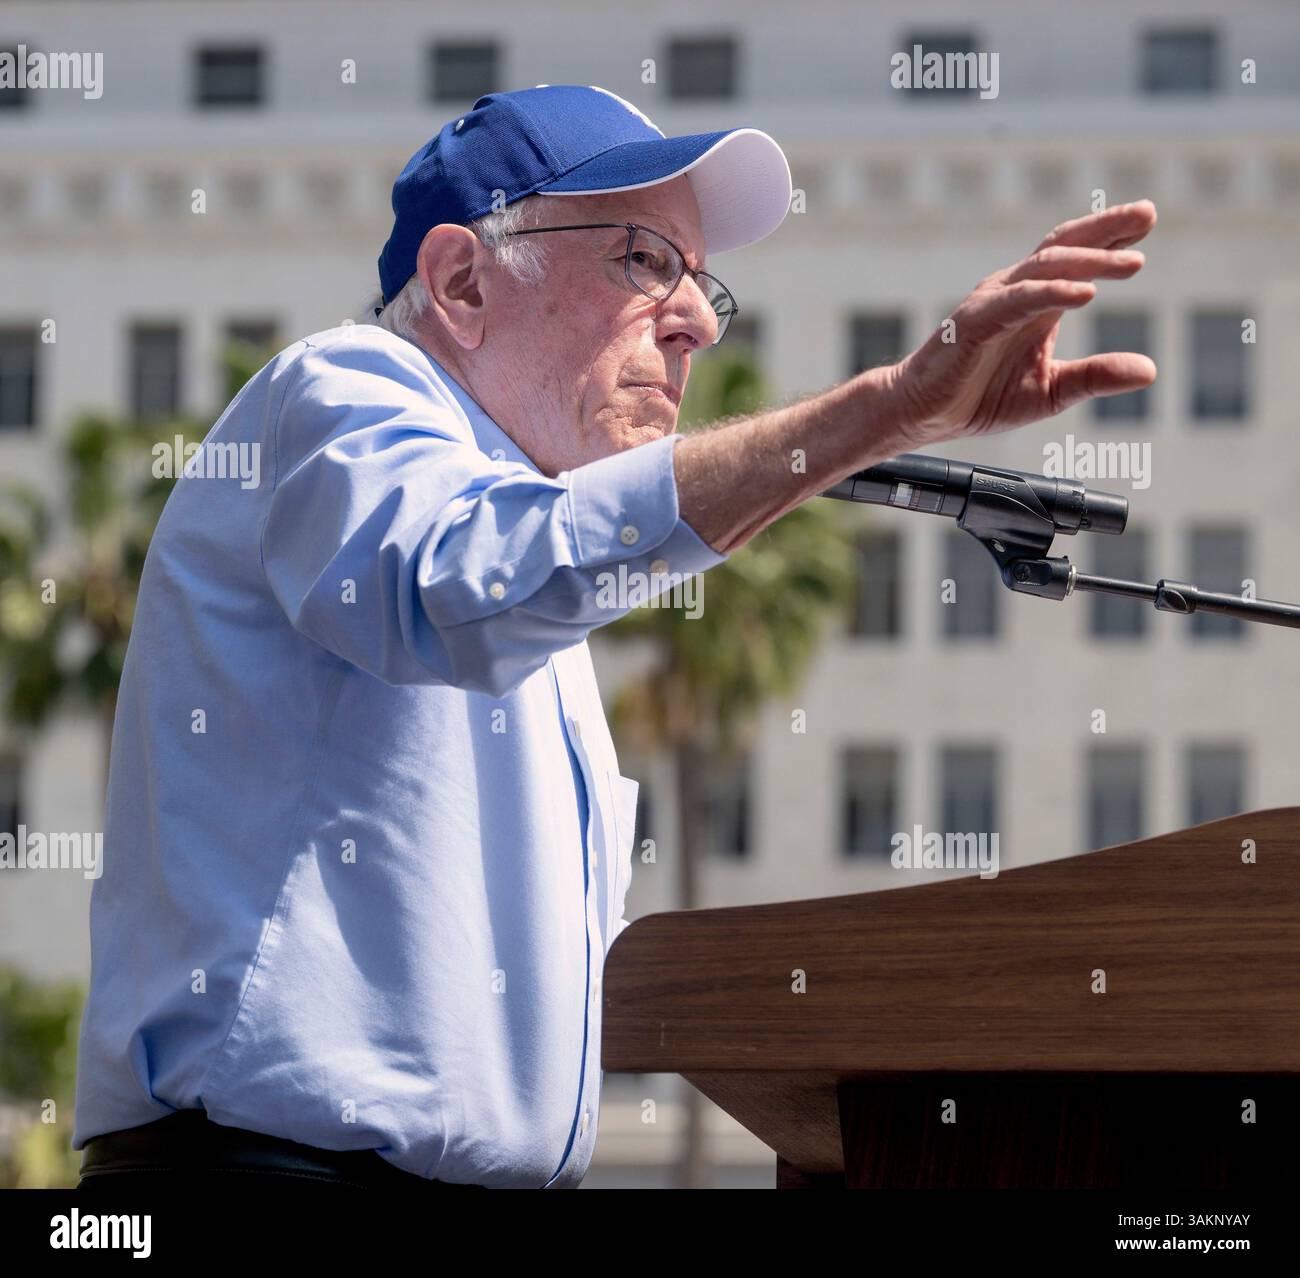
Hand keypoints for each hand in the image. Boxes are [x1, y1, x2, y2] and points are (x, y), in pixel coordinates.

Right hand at [889, 200, 1157, 449]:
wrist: (922, 414)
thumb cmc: (979, 398)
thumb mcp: (1052, 392)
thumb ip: (1097, 377)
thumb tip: (1151, 370)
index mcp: (1036, 304)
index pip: (1076, 260)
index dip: (1111, 240)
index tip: (1146, 221)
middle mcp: (1016, 292)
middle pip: (1064, 246)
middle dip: (1107, 228)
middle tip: (1148, 213)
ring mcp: (994, 302)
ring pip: (1047, 267)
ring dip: (1091, 261)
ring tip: (1133, 263)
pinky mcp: (976, 320)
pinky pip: (1021, 300)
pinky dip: (1054, 293)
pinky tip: (1085, 294)